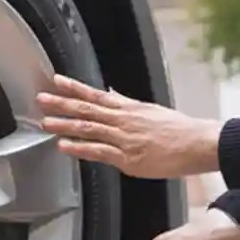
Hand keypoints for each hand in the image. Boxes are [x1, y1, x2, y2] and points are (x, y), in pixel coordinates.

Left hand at [37, 74, 224, 179]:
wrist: (198, 143)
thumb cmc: (180, 130)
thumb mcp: (151, 110)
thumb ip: (126, 103)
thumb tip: (110, 93)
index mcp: (129, 108)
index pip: (96, 95)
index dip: (74, 88)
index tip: (56, 81)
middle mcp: (123, 120)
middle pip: (86, 109)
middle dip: (61, 103)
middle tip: (41, 99)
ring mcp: (124, 138)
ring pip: (88, 129)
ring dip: (64, 125)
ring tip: (46, 122)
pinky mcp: (127, 158)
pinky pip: (98, 152)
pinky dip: (79, 148)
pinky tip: (64, 146)